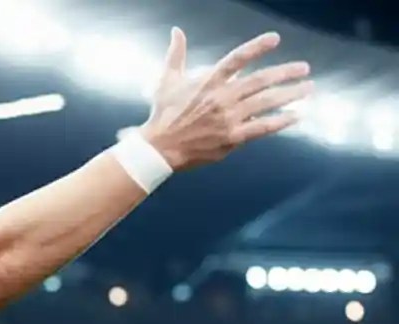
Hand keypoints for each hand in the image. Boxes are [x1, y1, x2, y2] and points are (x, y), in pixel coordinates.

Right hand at [141, 28, 311, 169]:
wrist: (159, 148)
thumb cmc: (163, 114)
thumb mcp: (166, 80)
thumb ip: (176, 54)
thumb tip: (176, 31)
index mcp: (208, 82)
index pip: (236, 59)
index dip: (256, 47)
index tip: (275, 39)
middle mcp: (221, 98)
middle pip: (260, 81)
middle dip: (286, 73)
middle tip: (304, 68)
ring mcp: (228, 119)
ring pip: (267, 103)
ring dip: (291, 94)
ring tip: (308, 88)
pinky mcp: (232, 138)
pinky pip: (263, 127)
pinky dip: (281, 121)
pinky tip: (296, 115)